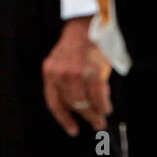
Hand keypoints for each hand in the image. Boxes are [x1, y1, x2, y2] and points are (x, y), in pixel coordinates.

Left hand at [42, 16, 111, 135]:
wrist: (86, 26)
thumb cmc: (75, 46)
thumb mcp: (61, 62)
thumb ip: (64, 82)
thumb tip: (78, 108)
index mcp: (50, 72)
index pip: (54, 102)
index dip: (63, 119)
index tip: (72, 130)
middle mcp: (61, 74)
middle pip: (73, 104)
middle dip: (85, 116)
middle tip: (95, 124)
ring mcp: (77, 73)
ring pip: (86, 102)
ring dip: (95, 113)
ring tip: (101, 119)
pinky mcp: (93, 71)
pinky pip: (99, 96)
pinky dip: (103, 105)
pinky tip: (106, 108)